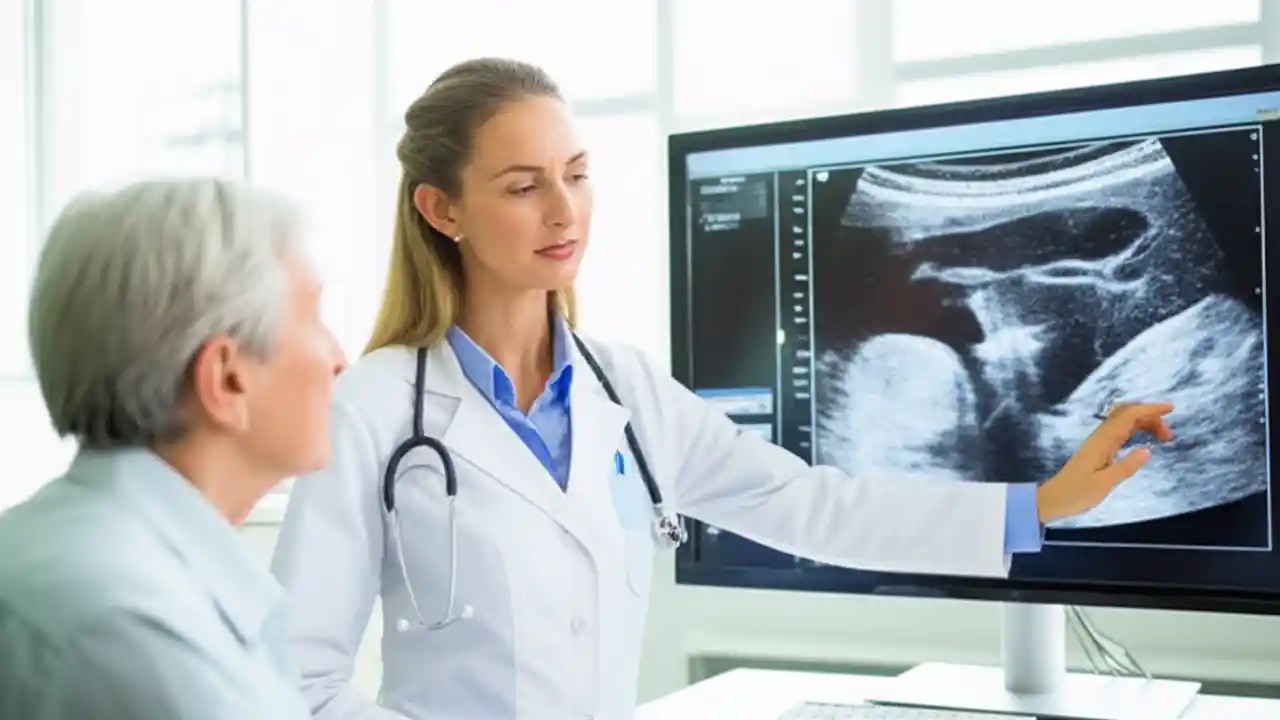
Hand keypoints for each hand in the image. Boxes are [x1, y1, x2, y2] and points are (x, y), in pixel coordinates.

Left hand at [1036, 401, 1174, 523]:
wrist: (1053, 499)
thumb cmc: (1076, 493)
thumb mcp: (1104, 484)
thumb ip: (1125, 467)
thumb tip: (1148, 450)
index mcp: (1102, 442)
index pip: (1127, 416)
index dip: (1149, 409)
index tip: (1170, 408)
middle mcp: (1100, 437)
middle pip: (1127, 414)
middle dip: (1151, 416)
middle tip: (1168, 435)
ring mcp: (1098, 442)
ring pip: (1124, 422)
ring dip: (1145, 423)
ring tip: (1163, 437)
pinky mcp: (1098, 449)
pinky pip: (1120, 431)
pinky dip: (1136, 429)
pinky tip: (1145, 439)